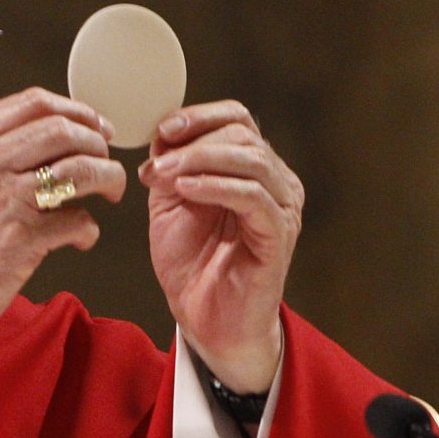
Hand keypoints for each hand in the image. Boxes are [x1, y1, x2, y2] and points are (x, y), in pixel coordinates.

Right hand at [0, 89, 127, 372]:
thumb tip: (47, 140)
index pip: (34, 102)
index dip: (77, 111)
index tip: (95, 126)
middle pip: (64, 130)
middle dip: (97, 144)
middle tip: (105, 160)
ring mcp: (6, 200)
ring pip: (81, 170)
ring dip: (108, 179)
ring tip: (110, 192)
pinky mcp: (24, 239)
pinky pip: (79, 220)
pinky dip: (89, 229)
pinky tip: (81, 237)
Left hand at [141, 102, 300, 393]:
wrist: (205, 321)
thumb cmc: (193, 263)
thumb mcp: (171, 203)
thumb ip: (170, 165)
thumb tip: (161, 132)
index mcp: (253, 169)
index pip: (237, 118)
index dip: (199, 115)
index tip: (162, 129)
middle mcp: (276, 182)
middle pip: (243, 134)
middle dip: (193, 141)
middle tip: (156, 163)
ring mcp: (282, 207)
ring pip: (251, 159)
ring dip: (200, 160)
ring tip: (164, 175)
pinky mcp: (279, 234)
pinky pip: (253, 196)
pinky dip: (216, 185)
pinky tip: (186, 190)